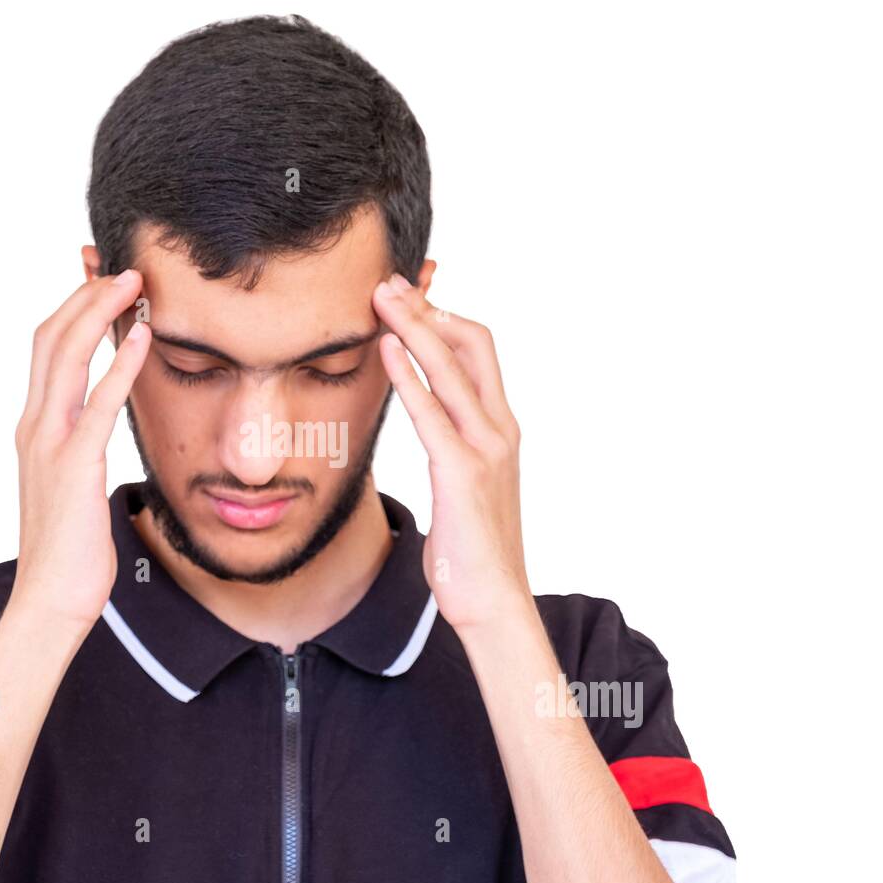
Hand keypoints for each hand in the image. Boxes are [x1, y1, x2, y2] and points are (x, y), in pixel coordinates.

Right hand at [10, 270, 151, 632]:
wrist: (51, 600)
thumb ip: (81, 450)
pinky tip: (144, 336)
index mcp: (35, 428)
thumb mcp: (73, 485)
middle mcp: (35, 425)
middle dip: (84, 295)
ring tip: (133, 282)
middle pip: (50, 337)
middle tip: (123, 268)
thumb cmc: (70, 549)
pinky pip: (100, 402)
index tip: (101, 280)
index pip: (47, 349)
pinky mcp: (75, 465)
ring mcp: (50, 443)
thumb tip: (101, 431)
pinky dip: (122, 363)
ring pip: (66, 356)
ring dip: (99, 312)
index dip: (71, 308)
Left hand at [372, 272, 530, 633]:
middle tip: (389, 281)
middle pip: (472, 342)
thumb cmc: (471, 550)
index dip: (445, 315)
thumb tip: (430, 426)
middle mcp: (500, 429)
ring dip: (416, 325)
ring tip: (382, 296)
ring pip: (453, 367)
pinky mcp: (464, 473)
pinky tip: (387, 349)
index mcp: (500, 429)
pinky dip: (409, 376)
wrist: (493, 602)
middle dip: (430, 306)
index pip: (479, 351)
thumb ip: (453, 449)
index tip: (409, 294)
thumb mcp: (463, 485)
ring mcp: (487, 449)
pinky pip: (433, 413)